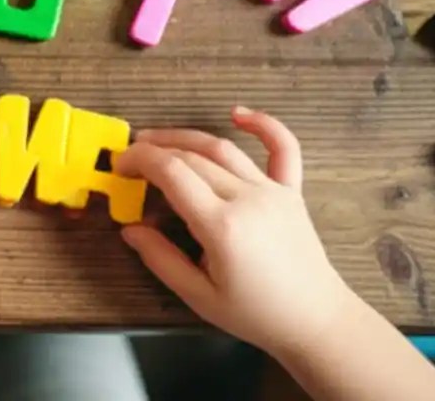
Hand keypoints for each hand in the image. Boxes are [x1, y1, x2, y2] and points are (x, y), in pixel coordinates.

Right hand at [115, 107, 354, 357]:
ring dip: (185, 137)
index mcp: (221, 226)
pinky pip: (282, 149)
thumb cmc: (256, 313)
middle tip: (128, 160)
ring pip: (222, 148)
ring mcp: (272, 191)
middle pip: (191, 157)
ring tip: (156, 139)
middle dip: (153, 151)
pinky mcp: (291, 191)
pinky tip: (238, 114)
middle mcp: (247, 199)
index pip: (171, 172)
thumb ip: (160, 258)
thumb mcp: (198, 295)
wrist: (315, 320)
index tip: (119, 166)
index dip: (139, 160)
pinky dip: (263, 125)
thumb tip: (129, 229)